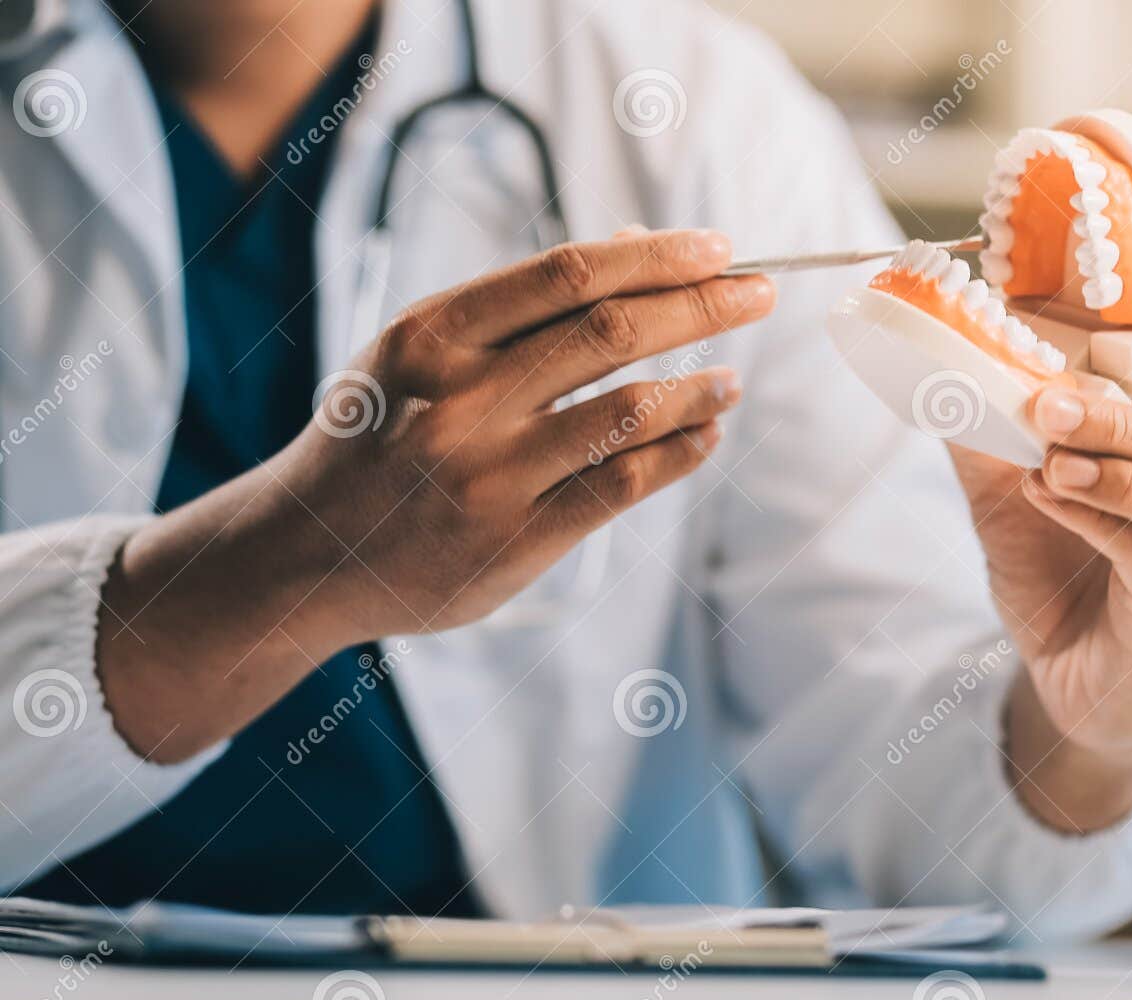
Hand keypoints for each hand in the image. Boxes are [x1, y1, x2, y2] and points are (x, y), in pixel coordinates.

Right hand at [100, 230, 774, 759]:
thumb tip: (637, 248)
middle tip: (760, 293)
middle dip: (703, 306)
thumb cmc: (376, 435)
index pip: (568, 275)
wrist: (305, 553)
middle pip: (611, 333)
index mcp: (431, 335)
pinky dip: (680, 453)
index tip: (719, 247)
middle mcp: (460, 400)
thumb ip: (520, 307)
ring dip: (700, 389)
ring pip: (630, 412)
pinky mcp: (516, 539)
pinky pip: (623, 484)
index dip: (656, 256)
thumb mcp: (420, 354)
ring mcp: (490, 474)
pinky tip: (704, 436)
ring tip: (731, 380)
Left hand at [949, 318, 1131, 829]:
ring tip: (1054, 462)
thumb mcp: (1007, 494)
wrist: (1065, 682)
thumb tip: (937, 370)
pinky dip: (1098, 519)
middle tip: (1050, 406)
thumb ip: (985, 434)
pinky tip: (1048, 496)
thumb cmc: (1056, 579)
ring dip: (1124, 469)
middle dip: (1122, 416)